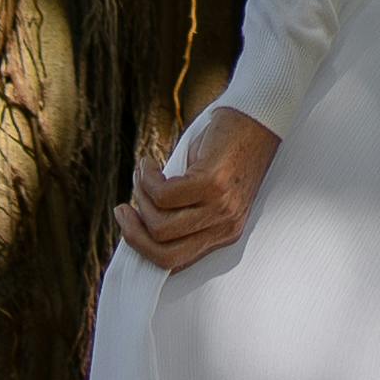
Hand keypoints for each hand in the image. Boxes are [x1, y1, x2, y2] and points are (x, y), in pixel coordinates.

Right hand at [124, 105, 277, 271]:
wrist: (257, 117)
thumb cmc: (226, 151)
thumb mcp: (205, 190)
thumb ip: (181, 210)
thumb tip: (138, 222)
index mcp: (223, 233)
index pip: (178, 262)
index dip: (145, 251)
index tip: (128, 228)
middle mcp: (225, 226)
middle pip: (166, 255)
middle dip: (134, 236)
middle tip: (122, 211)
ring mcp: (221, 207)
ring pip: (160, 226)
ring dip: (140, 200)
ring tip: (142, 175)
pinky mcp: (214, 183)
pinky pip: (164, 194)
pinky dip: (147, 179)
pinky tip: (149, 163)